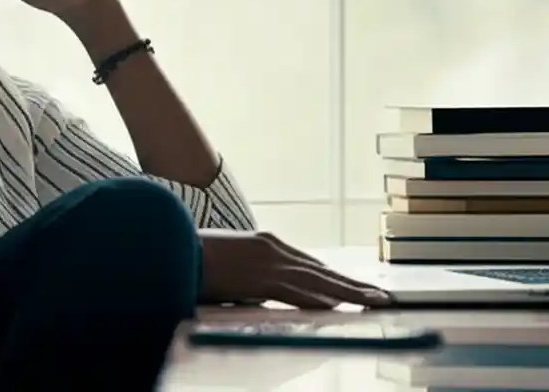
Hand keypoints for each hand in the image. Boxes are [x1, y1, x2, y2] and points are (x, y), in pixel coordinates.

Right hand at [199, 229, 391, 308]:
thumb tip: (258, 293)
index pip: (308, 263)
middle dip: (351, 284)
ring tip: (374, 300)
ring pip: (319, 281)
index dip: (333, 277)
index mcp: (265, 243)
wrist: (170, 246)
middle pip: (321, 270)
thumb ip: (250, 276)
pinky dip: (324, 299)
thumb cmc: (193, 257)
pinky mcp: (262, 276)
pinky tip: (342, 305)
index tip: (351, 286)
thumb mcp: (230, 263)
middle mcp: (273, 248)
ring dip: (349, 292)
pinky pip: (300, 291)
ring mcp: (270, 261)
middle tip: (378, 294)